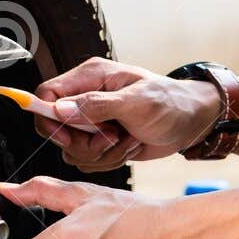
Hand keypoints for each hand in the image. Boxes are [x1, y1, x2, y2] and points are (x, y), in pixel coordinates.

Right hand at [31, 56, 223, 171]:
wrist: (191, 122)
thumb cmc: (170, 103)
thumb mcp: (136, 102)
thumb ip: (96, 105)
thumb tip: (61, 108)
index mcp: (90, 77)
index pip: (47, 94)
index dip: (49, 118)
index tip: (70, 136)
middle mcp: (87, 98)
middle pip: (56, 128)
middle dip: (84, 142)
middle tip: (111, 136)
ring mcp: (93, 122)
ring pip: (72, 150)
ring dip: (102, 153)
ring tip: (127, 139)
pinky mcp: (101, 141)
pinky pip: (88, 161)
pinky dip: (110, 160)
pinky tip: (129, 146)